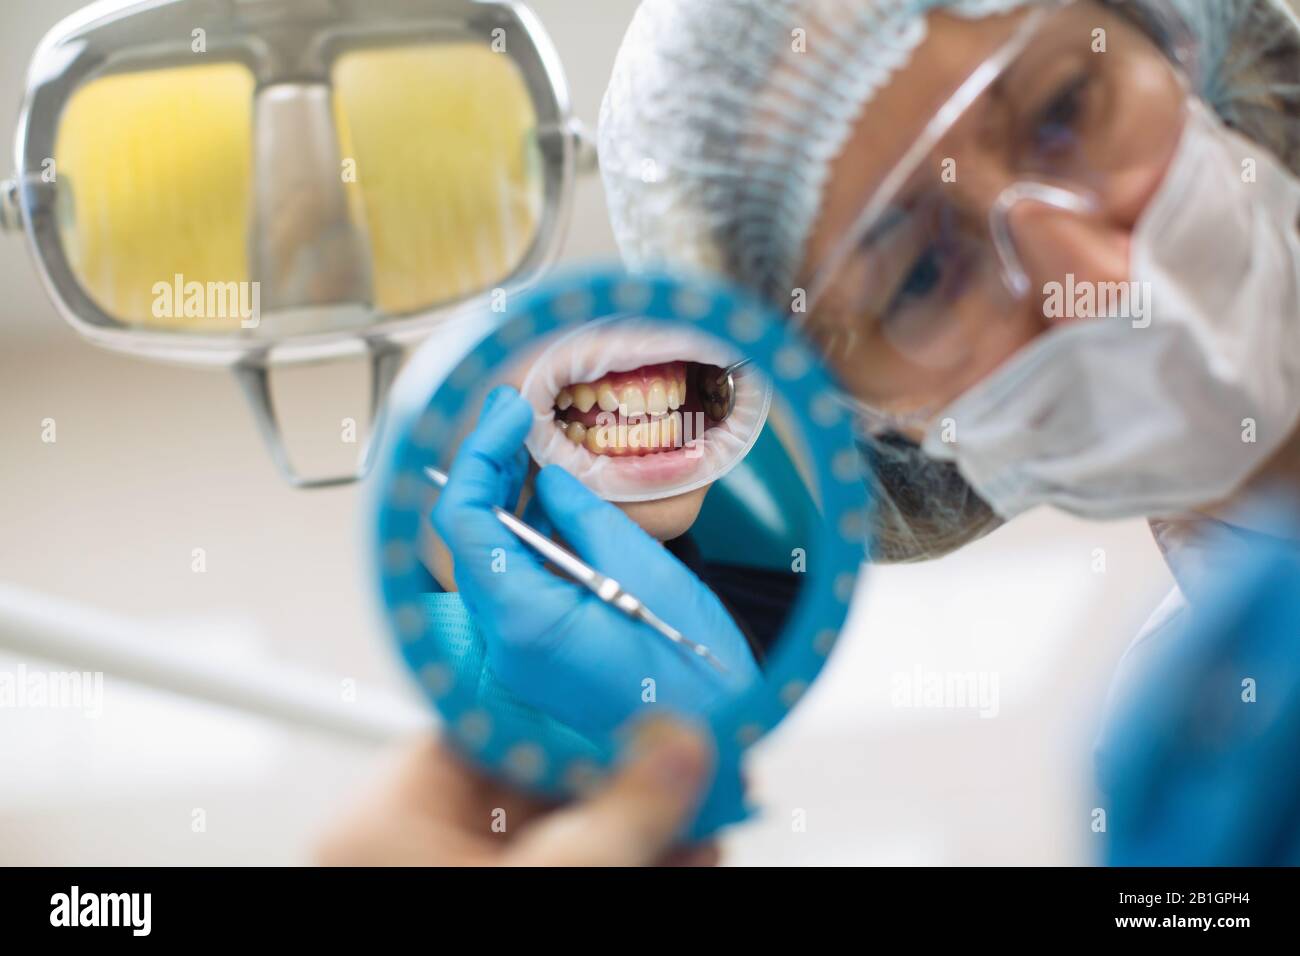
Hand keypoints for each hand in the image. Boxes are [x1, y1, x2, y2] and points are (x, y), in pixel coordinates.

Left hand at [317, 719, 716, 865]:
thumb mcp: (569, 877)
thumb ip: (628, 806)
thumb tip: (677, 742)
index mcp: (385, 825)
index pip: (489, 726)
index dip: (573, 712)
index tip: (641, 706)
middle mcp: (409, 855)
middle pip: (535, 783)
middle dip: (625, 778)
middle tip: (691, 766)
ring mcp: (454, 890)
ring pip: (561, 835)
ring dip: (640, 826)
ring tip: (708, 820)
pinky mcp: (501, 908)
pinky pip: (568, 871)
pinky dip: (626, 864)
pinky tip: (687, 858)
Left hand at [430, 386, 758, 736]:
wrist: (719, 742)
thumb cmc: (695, 677)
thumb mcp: (647, 574)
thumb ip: (587, 520)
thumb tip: (553, 482)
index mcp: (525, 620)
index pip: (464, 522)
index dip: (480, 455)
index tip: (510, 412)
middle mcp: (508, 643)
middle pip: (471, 538)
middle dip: (489, 470)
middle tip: (515, 414)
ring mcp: (520, 654)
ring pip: (492, 558)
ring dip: (507, 500)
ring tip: (532, 445)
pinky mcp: (540, 657)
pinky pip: (518, 584)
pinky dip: (528, 538)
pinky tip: (553, 501)